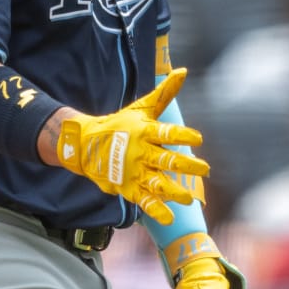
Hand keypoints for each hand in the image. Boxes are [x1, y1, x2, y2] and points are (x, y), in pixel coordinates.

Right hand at [57, 68, 209, 223]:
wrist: (84, 144)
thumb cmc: (120, 124)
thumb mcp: (141, 108)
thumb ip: (164, 94)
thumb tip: (182, 72)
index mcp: (144, 131)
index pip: (166, 133)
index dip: (182, 135)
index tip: (198, 138)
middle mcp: (140, 152)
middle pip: (165, 159)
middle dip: (185, 165)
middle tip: (204, 169)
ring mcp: (133, 171)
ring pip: (156, 182)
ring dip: (173, 190)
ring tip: (189, 197)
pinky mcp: (128, 187)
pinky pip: (143, 200)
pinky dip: (155, 210)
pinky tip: (168, 217)